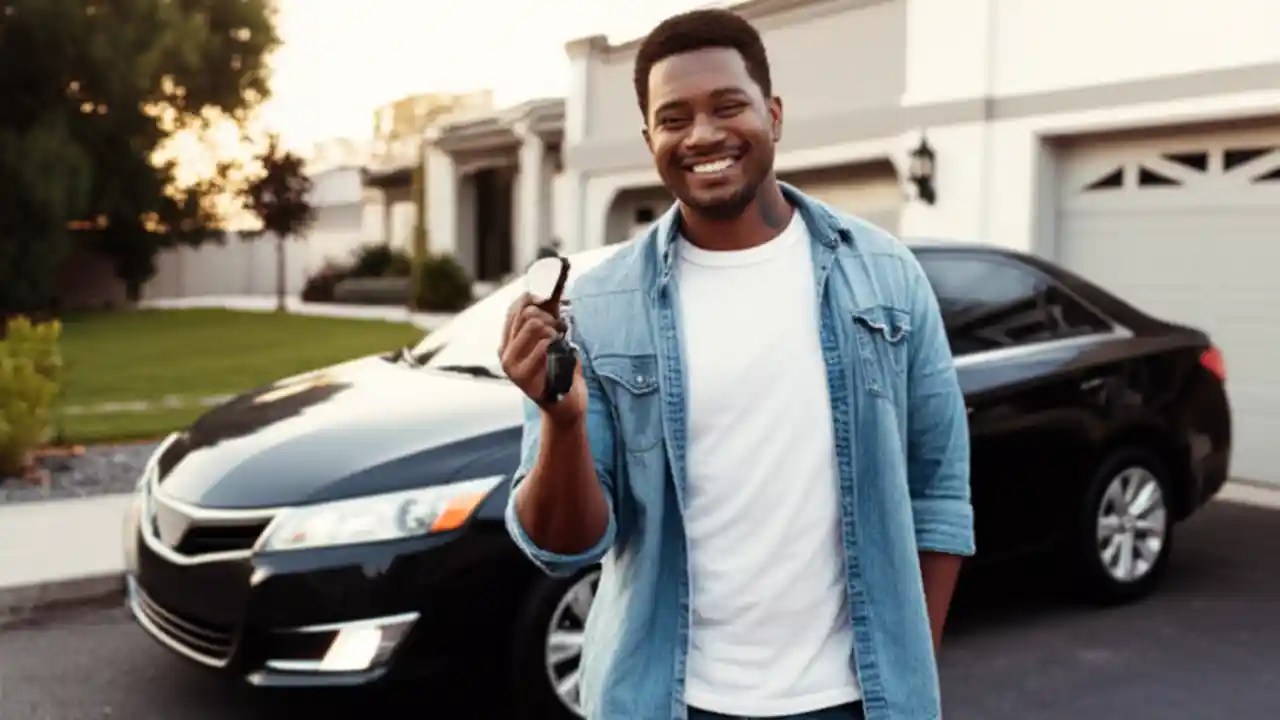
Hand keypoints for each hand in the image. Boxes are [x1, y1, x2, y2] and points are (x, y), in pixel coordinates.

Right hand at [499, 291, 587, 426]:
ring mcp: (511, 366)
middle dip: (549, 316)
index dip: (535, 300)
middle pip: (526, 314)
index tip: (551, 305)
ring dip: (553, 330)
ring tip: (559, 343)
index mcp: (509, 341)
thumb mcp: (554, 340)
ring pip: (533, 325)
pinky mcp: (522, 378)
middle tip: (559, 329)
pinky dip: (555, 346)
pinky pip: (541, 346)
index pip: (515, 308)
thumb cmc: (561, 370)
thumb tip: (554, 291)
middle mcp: (505, 352)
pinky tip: (558, 355)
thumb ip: (550, 318)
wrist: (567, 404)